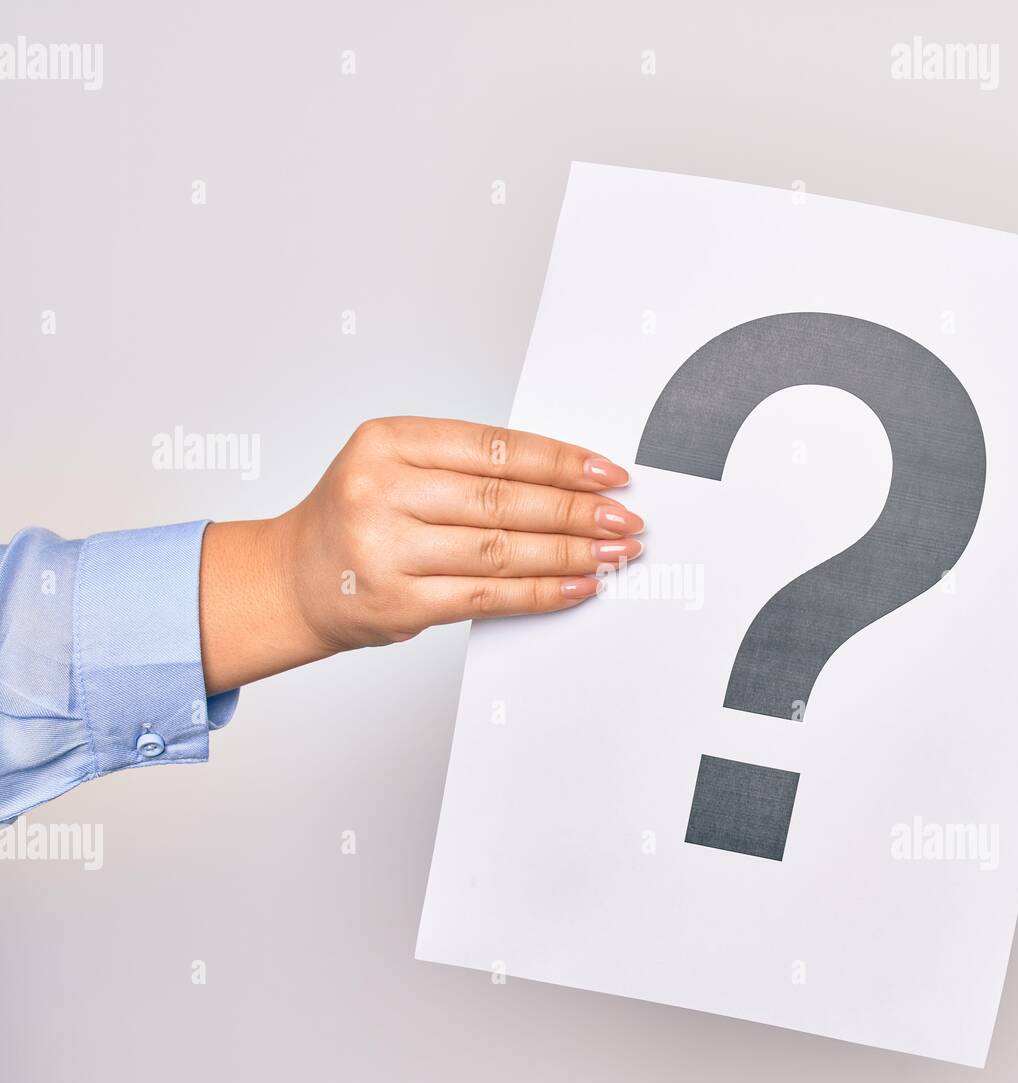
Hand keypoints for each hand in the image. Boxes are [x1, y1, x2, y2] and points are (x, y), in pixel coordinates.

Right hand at [198, 417, 643, 693]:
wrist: (293, 579)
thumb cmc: (354, 518)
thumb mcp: (394, 465)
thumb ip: (465, 466)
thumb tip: (565, 480)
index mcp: (386, 443)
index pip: (494, 449)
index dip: (560, 461)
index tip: (607, 473)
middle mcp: (382, 493)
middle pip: (504, 500)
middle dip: (577, 511)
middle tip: (624, 518)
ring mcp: (388, 551)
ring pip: (502, 550)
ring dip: (570, 553)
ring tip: (614, 553)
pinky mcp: (401, 604)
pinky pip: (489, 597)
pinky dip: (541, 592)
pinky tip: (577, 585)